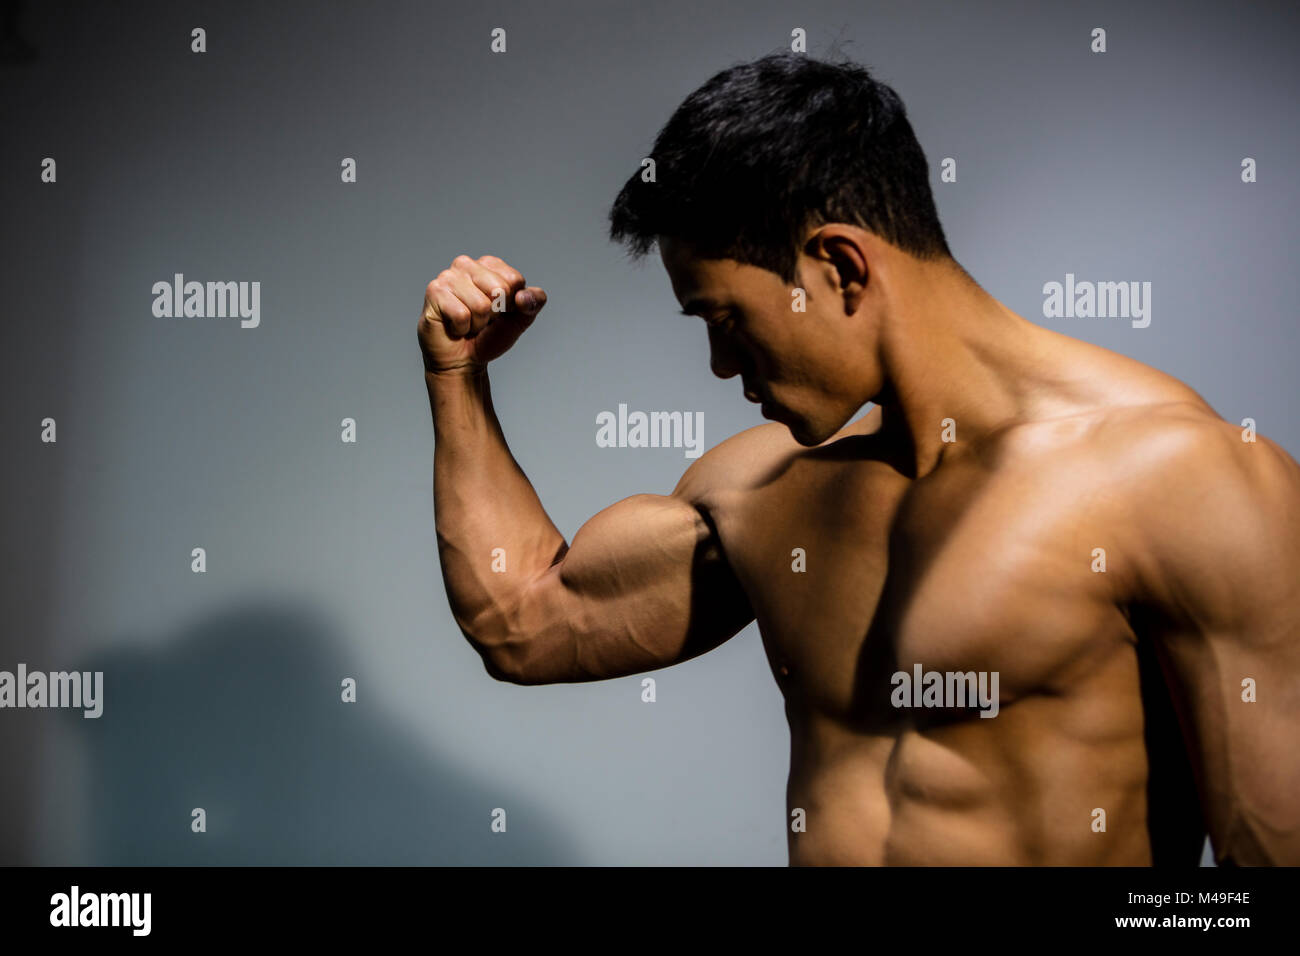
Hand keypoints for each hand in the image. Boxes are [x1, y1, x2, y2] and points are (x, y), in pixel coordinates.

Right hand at [419, 254, 546, 373]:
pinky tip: (454, 326)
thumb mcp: (520, 319)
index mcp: (489, 264)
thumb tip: (523, 296)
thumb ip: (533, 303)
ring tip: (467, 323)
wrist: (463, 360)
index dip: (511, 304)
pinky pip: (462, 315)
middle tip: (481, 319)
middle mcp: (466, 264)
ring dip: (477, 324)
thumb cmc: (488, 336)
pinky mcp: (434, 292)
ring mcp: (447, 276)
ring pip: (481, 305)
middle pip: (499, 290)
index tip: (499, 312)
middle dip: (494, 314)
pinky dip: (462, 328)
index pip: (514, 280)